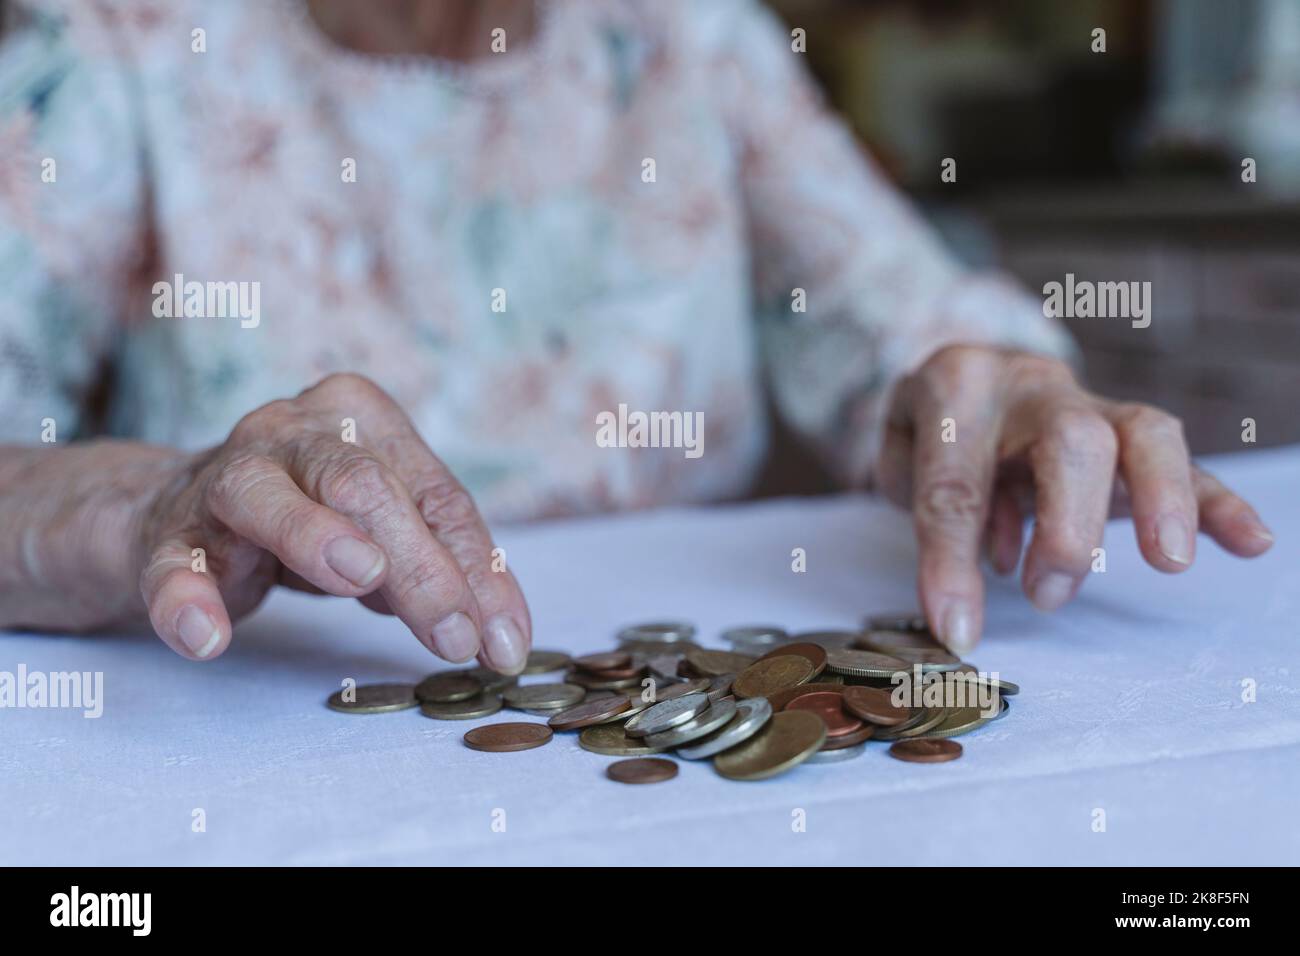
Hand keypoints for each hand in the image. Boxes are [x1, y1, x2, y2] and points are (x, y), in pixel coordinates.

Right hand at [135, 373, 530, 669]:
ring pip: (265, 496)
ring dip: (314, 536)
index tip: (503, 641)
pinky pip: (175, 562)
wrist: (179, 515)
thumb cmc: (313, 516)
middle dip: (419, 565)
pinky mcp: (169, 531)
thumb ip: (445, 571)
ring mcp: (223, 475)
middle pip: (364, 487)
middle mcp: (291, 430)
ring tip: (361, 575)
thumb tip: (503, 639)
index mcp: (362, 417)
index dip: (475, 568)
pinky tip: (209, 637)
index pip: (434, 494)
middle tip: (455, 634)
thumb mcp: (391, 534)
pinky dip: (188, 598)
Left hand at [875, 345, 1272, 654]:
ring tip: (1169, 563)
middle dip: (1067, 526)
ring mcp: (1089, 403)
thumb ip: (927, 508)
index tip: (957, 627)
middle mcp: (1031, 385)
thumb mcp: (900, 456)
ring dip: (1162, 499)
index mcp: (957, 384)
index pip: (957, 479)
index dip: (952, 560)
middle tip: (1048, 595)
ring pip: (1143, 432)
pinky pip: (1183, 462)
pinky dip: (1216, 502)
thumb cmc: (930, 430)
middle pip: (1070, 441)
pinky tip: (1250, 541)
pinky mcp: (1129, 434)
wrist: (962, 374)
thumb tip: (962, 585)